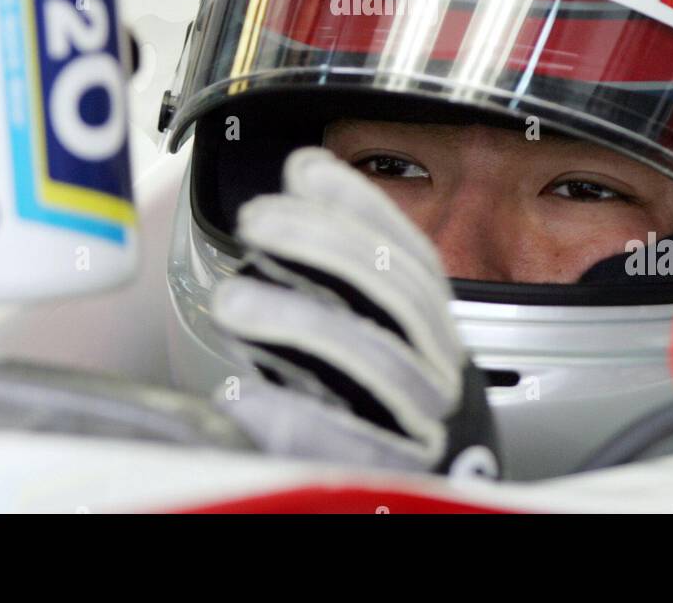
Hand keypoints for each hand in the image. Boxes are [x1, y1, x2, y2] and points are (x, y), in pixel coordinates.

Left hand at [212, 147, 499, 477]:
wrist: (422, 505)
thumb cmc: (379, 420)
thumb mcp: (367, 337)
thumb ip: (336, 276)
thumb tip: (295, 183)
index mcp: (434, 335)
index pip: (411, 257)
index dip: (362, 206)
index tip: (306, 168)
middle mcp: (440, 373)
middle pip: (397, 294)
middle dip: (326, 243)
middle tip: (257, 219)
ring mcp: (425, 427)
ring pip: (378, 358)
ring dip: (300, 319)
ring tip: (232, 300)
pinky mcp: (396, 479)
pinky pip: (351, 445)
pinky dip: (294, 417)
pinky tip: (241, 394)